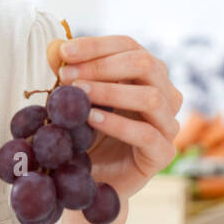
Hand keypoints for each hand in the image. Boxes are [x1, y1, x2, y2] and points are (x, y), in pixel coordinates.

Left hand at [57, 35, 183, 201]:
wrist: (87, 178)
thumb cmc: (84, 132)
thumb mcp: (74, 99)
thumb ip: (70, 74)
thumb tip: (56, 48)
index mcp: (146, 74)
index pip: (129, 46)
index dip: (97, 45)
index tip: (64, 51)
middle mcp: (165, 94)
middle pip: (145, 64)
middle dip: (102, 66)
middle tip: (68, 76)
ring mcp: (168, 124)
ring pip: (151, 98)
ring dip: (110, 92)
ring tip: (79, 95)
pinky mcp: (163, 153)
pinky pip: (147, 135)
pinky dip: (118, 125)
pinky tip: (91, 119)